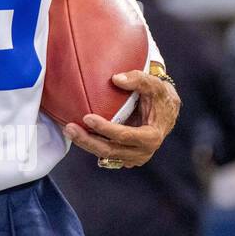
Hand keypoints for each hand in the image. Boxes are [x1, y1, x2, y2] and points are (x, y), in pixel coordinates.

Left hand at [63, 66, 180, 168]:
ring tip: (68, 130)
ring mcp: (132, 156)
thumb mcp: (154, 84)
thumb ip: (138, 79)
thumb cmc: (159, 96)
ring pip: (105, 155)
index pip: (125, 136)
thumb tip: (116, 78)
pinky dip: (91, 144)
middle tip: (69, 128)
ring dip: (85, 143)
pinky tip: (77, 133)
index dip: (105, 128)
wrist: (166, 111)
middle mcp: (142, 151)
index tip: (87, 117)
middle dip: (88, 141)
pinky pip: (104, 153)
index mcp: (151, 136)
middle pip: (111, 150)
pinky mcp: (124, 156)